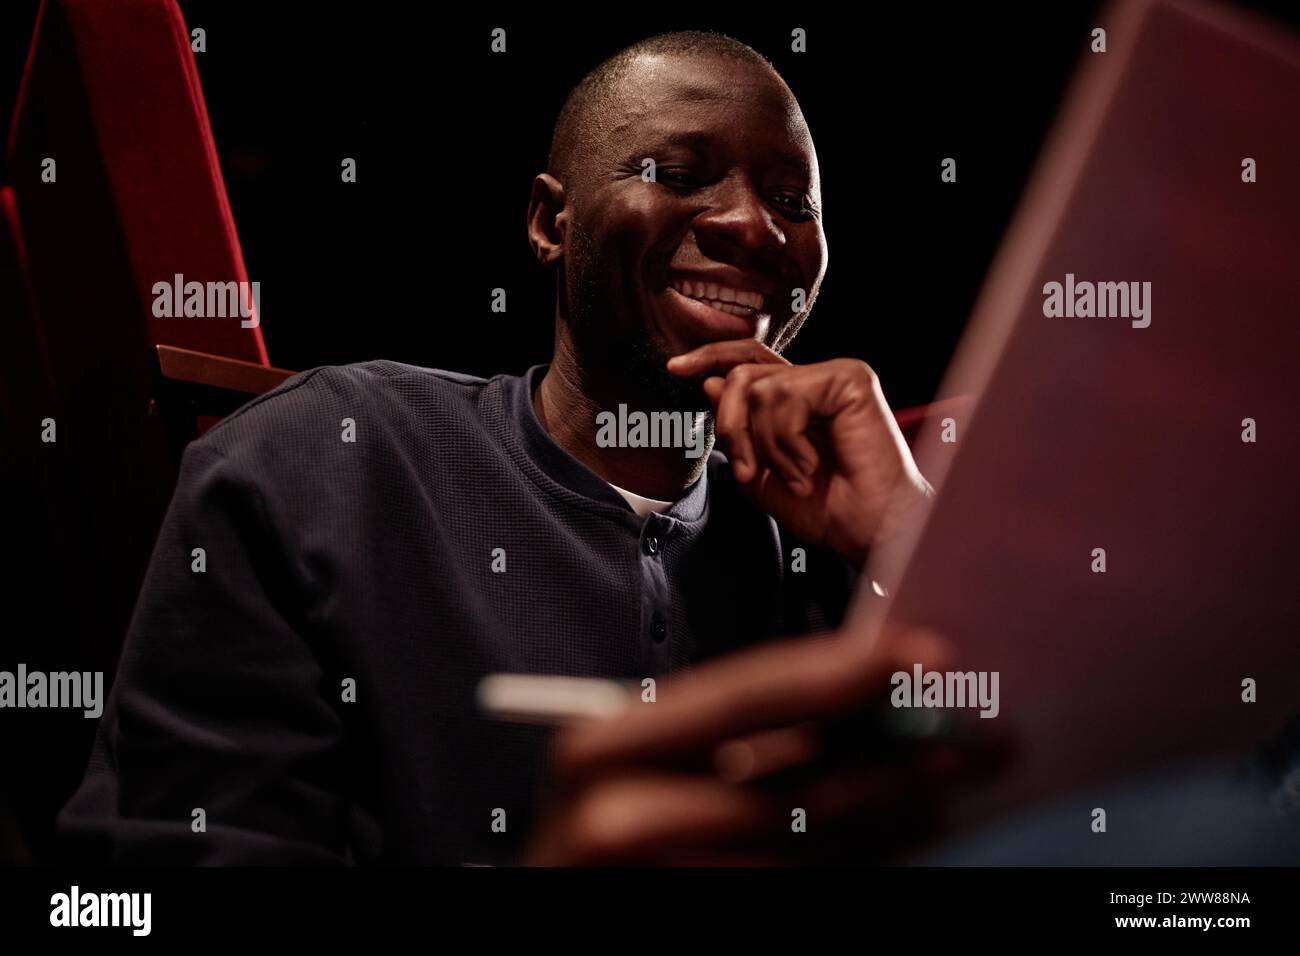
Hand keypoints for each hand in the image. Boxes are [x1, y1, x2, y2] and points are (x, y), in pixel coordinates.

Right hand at [522, 628, 1006, 865]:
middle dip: (903, 761)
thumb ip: (743, 738)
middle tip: (986, 737)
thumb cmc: (605, 837)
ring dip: (899, 823)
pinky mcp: (686, 924)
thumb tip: (874, 699)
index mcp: (601, 745)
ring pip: (810, 853)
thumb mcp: (650, 766)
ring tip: (961, 791)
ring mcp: (651, 887)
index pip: (745, 695)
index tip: (930, 650)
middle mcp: (615, 819)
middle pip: (795, 786)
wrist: (559, 907)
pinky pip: (799, 895)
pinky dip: (862, 870)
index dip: (845, 670)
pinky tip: (908, 845)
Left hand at [667, 340, 932, 566]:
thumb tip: (709, 381)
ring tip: (796, 476)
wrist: (868, 530)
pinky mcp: (850, 379)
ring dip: (765, 445)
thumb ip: (736, 430)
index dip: (710, 357)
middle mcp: (817, 380)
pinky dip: (787, 441)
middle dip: (730, 426)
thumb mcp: (761, 472)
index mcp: (798, 398)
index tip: (675, 369)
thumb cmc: (825, 510)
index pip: (748, 362)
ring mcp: (835, 375)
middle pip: (742, 375)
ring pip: (758, 389)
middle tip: (747, 470)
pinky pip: (786, 397)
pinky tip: (811, 466)